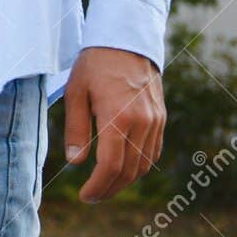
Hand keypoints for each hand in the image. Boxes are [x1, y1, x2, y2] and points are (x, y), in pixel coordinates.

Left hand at [62, 46, 164, 202]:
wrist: (126, 39)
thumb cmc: (95, 64)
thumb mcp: (76, 92)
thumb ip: (76, 129)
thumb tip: (76, 163)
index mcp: (118, 117)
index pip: (110, 166)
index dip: (97, 187)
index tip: (85, 196)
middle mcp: (141, 122)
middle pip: (128, 171)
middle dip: (109, 189)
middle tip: (92, 196)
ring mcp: (155, 120)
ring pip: (143, 165)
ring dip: (125, 181)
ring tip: (105, 185)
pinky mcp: (161, 117)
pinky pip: (153, 151)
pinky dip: (139, 166)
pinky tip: (123, 168)